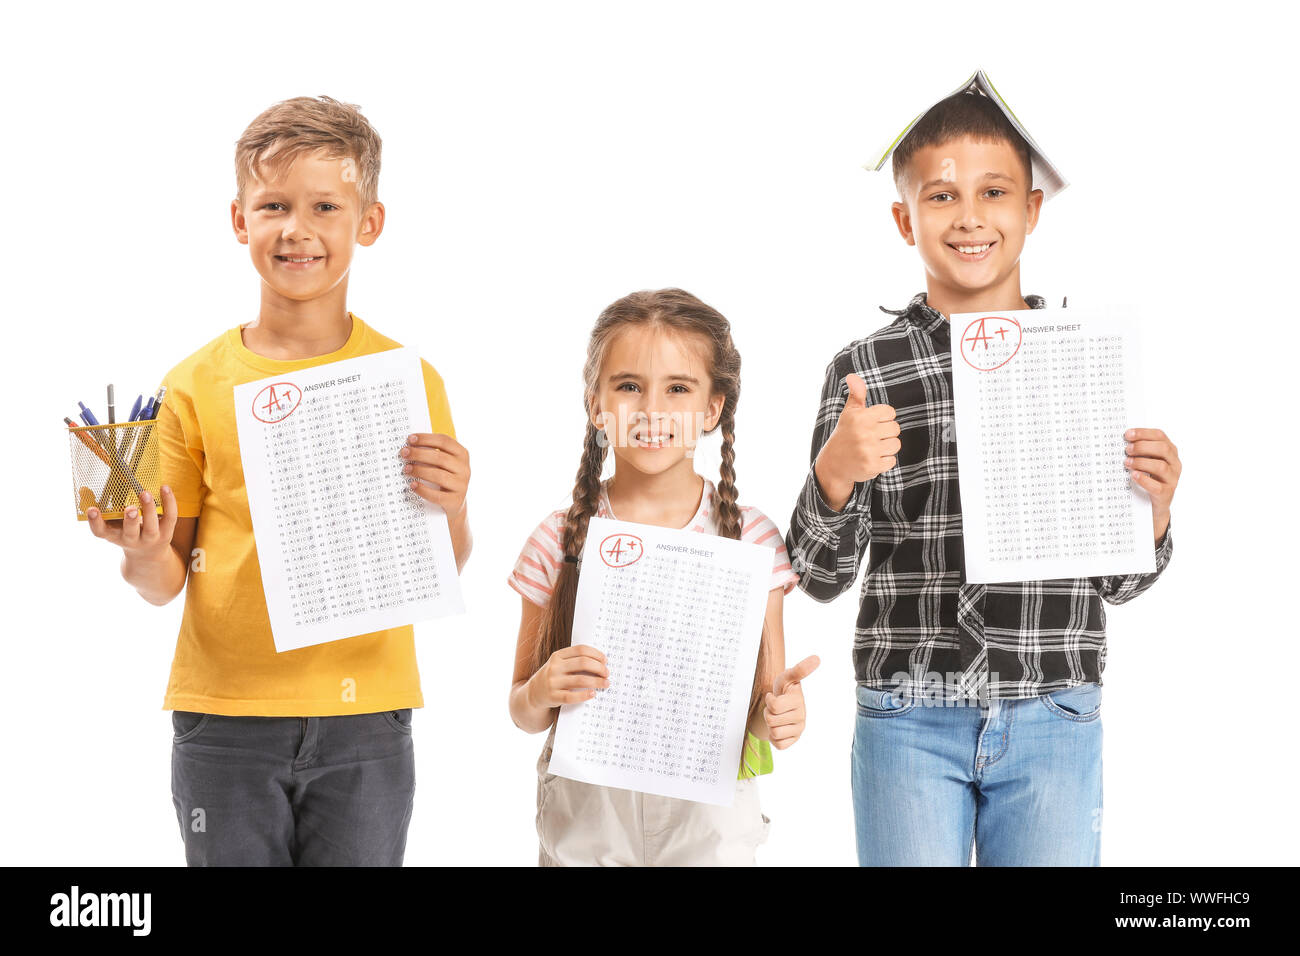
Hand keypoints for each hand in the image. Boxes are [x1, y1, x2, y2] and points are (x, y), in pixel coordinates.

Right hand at [86, 486, 177, 562]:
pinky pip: (170, 517)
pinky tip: (164, 488)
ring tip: (145, 493)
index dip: (95, 522)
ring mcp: (150, 537)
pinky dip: (169, 502)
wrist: (148, 555)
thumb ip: (101, 508)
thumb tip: (83, 489)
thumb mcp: (112, 525)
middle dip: (130, 520)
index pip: (101, 532)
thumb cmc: (126, 532)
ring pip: (151, 526)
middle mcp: (132, 539)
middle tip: (130, 508)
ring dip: (148, 509)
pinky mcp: (166, 532)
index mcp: (114, 536)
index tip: (91, 509)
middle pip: (130, 532)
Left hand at [401, 432, 469, 516]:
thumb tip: (410, 446)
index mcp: (462, 454)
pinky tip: (413, 485)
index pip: (444, 441)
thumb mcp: (444, 463)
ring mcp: (461, 485)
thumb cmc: (445, 476)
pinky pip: (437, 495)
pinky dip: (423, 489)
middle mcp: (464, 469)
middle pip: (440, 458)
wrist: (455, 501)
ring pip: (439, 476)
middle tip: (404, 453)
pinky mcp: (455, 500)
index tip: (410, 439)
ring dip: (419, 471)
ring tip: (406, 469)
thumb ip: (432, 453)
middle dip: (419, 454)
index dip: (426, 439)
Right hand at [526, 645, 610, 708]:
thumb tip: (601, 662)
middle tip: (607, 673)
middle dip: (599, 668)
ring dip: (597, 682)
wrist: (533, 693)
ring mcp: (553, 682)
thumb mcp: (559, 664)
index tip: (605, 660)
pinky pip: (572, 696)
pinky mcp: (553, 696)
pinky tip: (593, 694)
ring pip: (581, 680)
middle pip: (583, 663)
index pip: (581, 650)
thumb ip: (575, 661)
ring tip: (605, 684)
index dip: (596, 654)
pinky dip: (584, 695)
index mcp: (557, 656)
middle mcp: (554, 667)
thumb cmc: (552, 677)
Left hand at [763, 654, 820, 749]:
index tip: (774, 695)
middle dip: (768, 713)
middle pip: (771, 720)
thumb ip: (800, 669)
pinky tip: (779, 728)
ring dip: (770, 725)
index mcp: (798, 701)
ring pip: (774, 733)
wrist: (782, 705)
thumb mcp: (787, 677)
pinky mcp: (795, 740)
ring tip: (776, 717)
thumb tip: (816, 658)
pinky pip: (779, 745)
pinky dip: (774, 738)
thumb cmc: (784, 690)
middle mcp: (801, 716)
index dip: (769, 701)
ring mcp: (799, 729)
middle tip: (774, 708)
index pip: (774, 706)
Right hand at [817, 373, 900, 487]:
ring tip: (873, 448)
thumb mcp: (849, 413)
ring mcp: (868, 450)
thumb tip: (852, 376)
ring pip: (896, 444)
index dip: (883, 418)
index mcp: (861, 417)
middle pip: (895, 428)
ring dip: (887, 448)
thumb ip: (856, 394)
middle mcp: (864, 432)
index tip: (872, 424)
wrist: (833, 464)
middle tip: (872, 438)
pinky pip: (892, 461)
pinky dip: (884, 462)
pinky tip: (872, 459)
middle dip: (886, 433)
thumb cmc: (845, 434)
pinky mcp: (872, 466)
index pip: (890, 412)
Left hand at [1122, 427, 1178, 539]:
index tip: (1128, 434)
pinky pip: (1157, 486)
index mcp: (1170, 451)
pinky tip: (1134, 475)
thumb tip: (1121, 441)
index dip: (1144, 433)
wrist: (1153, 505)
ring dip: (1141, 462)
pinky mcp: (1166, 493)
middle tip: (1127, 450)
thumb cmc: (1148, 478)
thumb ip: (1139, 451)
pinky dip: (1144, 479)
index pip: (1160, 436)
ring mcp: (1172, 479)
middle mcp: (1174, 463)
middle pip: (1162, 449)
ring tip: (1127, 463)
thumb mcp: (1146, 462)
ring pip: (1160, 466)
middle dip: (1142, 447)